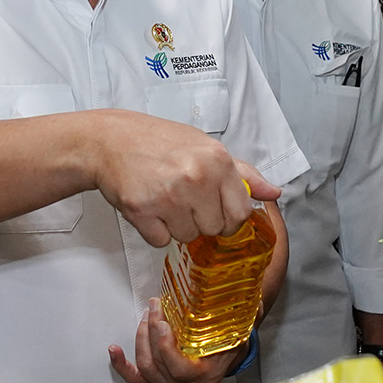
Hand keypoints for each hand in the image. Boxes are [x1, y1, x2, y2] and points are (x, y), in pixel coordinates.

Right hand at [89, 110, 280, 247]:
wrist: (109, 141)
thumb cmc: (159, 142)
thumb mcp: (205, 147)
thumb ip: (243, 172)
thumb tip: (273, 193)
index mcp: (217, 160)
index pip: (241, 213)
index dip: (229, 216)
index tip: (216, 209)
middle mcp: (197, 178)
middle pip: (215, 228)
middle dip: (202, 220)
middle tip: (184, 198)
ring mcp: (169, 196)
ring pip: (188, 237)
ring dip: (177, 225)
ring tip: (164, 198)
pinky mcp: (142, 211)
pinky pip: (160, 241)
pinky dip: (154, 230)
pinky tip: (149, 206)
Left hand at [109, 298, 240, 382]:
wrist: (228, 352)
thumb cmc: (232, 339)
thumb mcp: (238, 329)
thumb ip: (238, 316)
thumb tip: (249, 295)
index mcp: (205, 375)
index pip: (178, 368)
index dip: (166, 347)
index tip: (163, 322)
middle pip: (156, 365)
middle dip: (151, 333)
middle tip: (155, 307)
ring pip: (145, 367)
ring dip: (141, 337)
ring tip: (149, 314)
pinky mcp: (156, 379)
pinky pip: (136, 377)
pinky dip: (122, 364)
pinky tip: (114, 350)